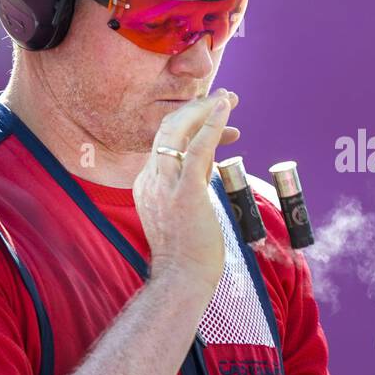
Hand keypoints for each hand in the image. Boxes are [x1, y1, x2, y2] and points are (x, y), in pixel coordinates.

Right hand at [133, 88, 239, 288]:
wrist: (182, 279)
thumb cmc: (188, 252)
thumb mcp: (184, 210)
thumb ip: (190, 184)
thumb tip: (207, 165)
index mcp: (147, 183)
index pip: (166, 141)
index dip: (191, 123)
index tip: (215, 116)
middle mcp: (151, 178)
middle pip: (167, 128)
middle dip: (195, 107)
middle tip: (222, 95)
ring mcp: (165, 185)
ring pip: (178, 130)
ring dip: (204, 109)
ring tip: (226, 96)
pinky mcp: (185, 192)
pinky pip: (197, 148)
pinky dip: (211, 124)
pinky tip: (224, 109)